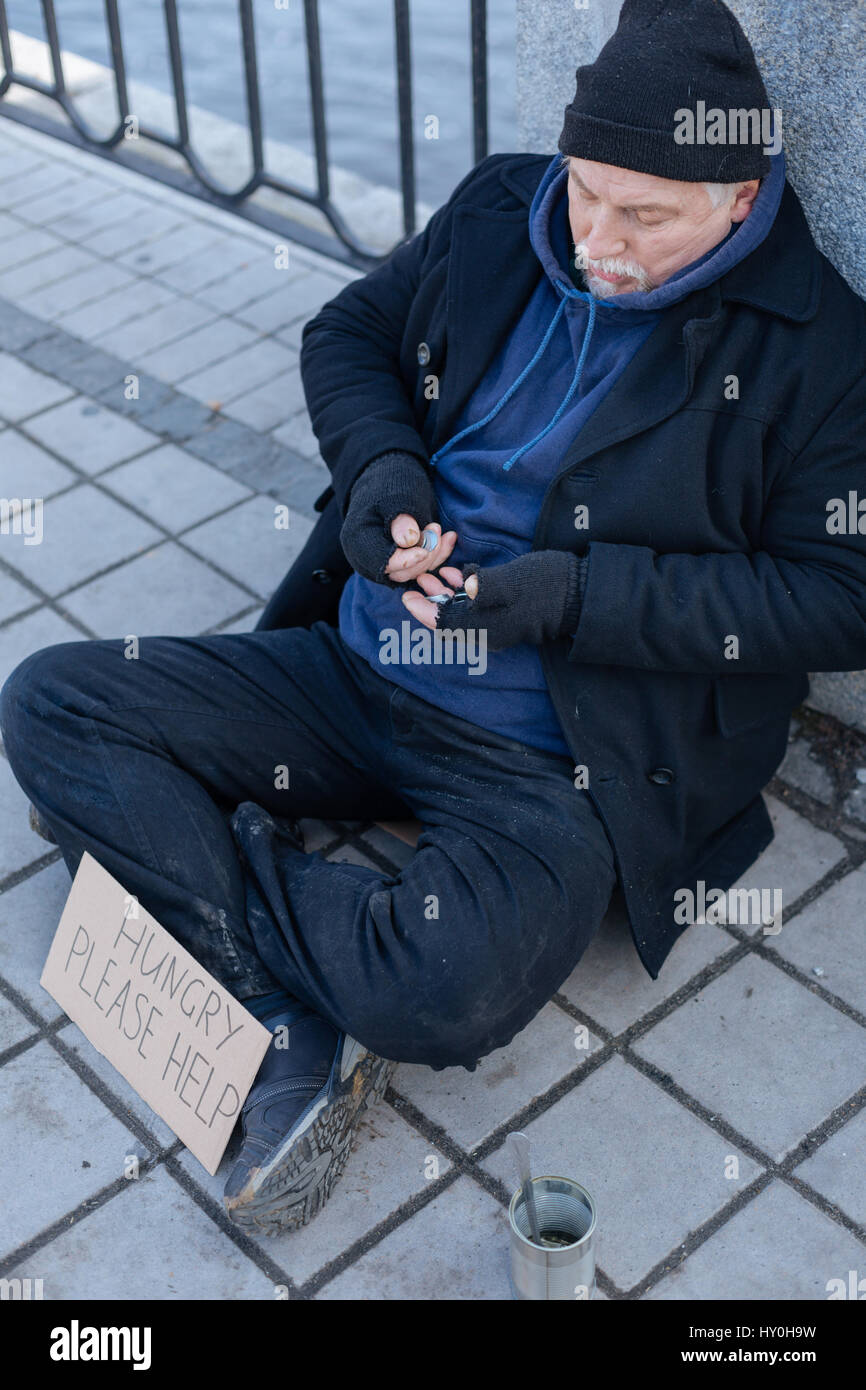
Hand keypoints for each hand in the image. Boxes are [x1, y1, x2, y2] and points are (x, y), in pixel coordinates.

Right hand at [340, 451, 455, 586]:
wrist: (390, 479)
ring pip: (412, 572)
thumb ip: (400, 519)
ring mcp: (384, 562)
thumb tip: (408, 542)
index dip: (405, 561)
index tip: (424, 550)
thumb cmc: (390, 484)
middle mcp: (367, 557)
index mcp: (357, 540)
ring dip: (433, 555)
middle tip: (436, 529)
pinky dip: (436, 555)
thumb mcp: (395, 496)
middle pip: (399, 573)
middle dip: (424, 555)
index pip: (381, 563)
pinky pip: (420, 567)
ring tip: (443, 531)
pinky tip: (449, 537)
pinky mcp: (400, 562)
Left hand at [401, 551, 584, 651]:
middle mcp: (488, 631)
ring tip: (431, 571)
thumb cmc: (546, 586)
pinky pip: (476, 604)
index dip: (422, 611)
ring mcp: (498, 621)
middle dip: (430, 599)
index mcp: (485, 629)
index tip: (406, 596)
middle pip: (449, 619)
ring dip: (444, 591)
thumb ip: (482, 586)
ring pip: (461, 610)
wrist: (580, 591)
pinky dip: (462, 588)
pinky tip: (455, 571)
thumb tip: (463, 588)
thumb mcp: (511, 582)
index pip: (444, 625)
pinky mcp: (506, 610)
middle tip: (414, 579)